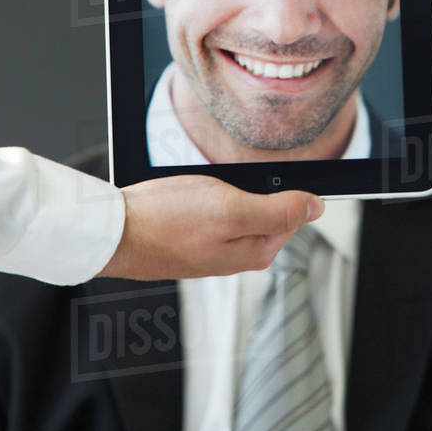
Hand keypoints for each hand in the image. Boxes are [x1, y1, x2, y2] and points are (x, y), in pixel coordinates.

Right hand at [96, 175, 324, 279]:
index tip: (260, 176)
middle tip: (224, 181)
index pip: (294, 213)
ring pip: (239, 207)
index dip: (284, 188)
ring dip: (227, 189)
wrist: (115, 232)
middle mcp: (239, 254)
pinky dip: (208, 195)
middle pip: (266, 209)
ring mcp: (216, 247)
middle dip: (251, 187)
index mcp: (257, 251)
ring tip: (202, 188)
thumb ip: (277, 211)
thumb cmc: (166, 222)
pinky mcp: (195, 238)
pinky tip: (189, 193)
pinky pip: (214, 211)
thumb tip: (316, 207)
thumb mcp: (231, 210)